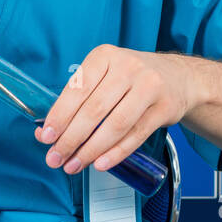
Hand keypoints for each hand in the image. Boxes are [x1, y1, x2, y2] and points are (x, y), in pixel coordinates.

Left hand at [34, 45, 195, 174]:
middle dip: (71, 138)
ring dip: (91, 150)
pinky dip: (116, 153)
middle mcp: (128, 67)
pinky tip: (100, 164)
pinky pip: (136, 135)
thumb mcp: (104, 76)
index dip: (60, 116)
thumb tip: (45, 133)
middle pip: (94, 110)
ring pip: (115, 125)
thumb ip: (77, 100)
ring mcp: (149, 86)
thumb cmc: (130, 79)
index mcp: (105, 56)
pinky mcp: (165, 107)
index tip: (46, 137)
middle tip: (56, 158)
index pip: (77, 89)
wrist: (177, 77)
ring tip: (75, 165)